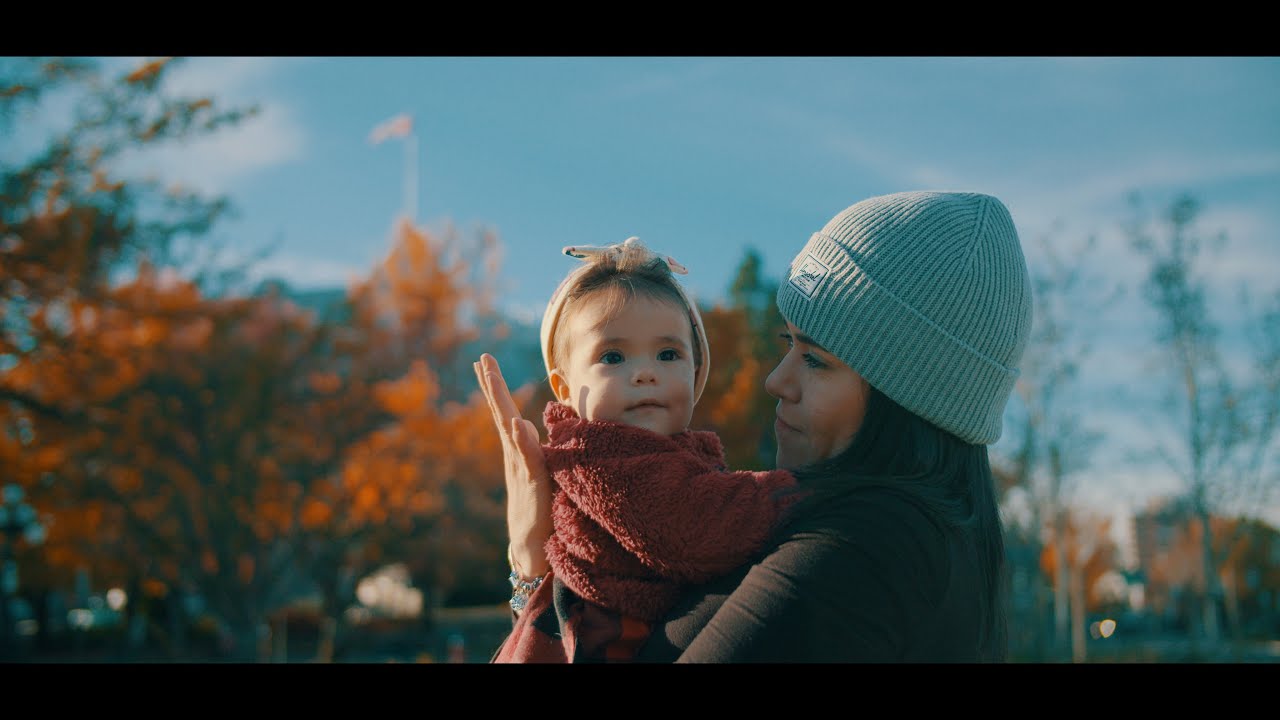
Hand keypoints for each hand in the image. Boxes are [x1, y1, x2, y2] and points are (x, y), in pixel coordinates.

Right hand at [474, 353, 552, 577]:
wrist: (533, 548)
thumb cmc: (538, 510)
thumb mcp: (536, 471)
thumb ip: (530, 447)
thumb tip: (524, 421)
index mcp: (517, 451)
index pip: (505, 412)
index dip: (495, 388)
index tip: (484, 363)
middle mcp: (515, 455)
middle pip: (501, 413)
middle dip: (492, 386)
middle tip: (482, 358)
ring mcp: (521, 467)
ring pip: (509, 428)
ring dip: (501, 402)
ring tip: (490, 377)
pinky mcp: (532, 482)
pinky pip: (527, 457)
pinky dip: (521, 440)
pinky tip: (516, 422)